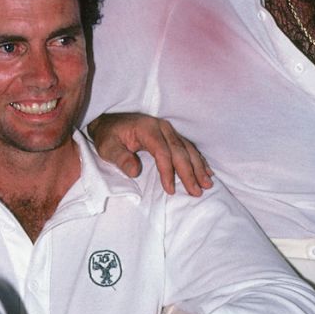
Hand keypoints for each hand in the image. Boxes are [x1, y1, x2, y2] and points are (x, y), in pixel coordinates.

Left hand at [89, 112, 211, 196]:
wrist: (109, 122)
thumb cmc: (108, 136)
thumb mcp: (107, 147)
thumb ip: (120, 158)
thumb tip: (135, 172)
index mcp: (147, 129)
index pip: (162, 152)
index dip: (168, 172)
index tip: (171, 190)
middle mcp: (161, 127)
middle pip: (180, 151)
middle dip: (190, 172)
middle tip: (197, 191)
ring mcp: (168, 130)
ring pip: (187, 148)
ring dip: (199, 166)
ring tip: (207, 183)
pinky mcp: (170, 134)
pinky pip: (188, 147)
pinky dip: (197, 159)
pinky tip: (206, 170)